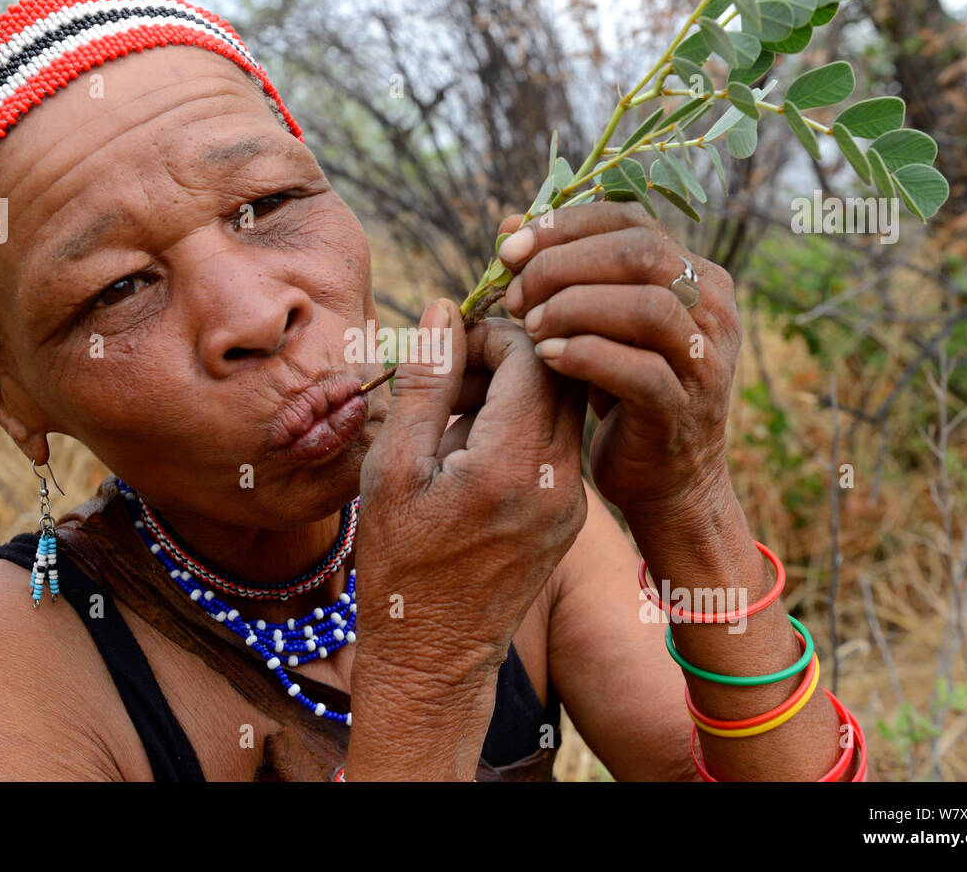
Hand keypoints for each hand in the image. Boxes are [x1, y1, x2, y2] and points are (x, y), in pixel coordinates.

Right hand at [347, 297, 588, 778]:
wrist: (434, 656)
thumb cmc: (399, 565)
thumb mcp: (393, 469)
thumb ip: (425, 385)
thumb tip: (443, 311)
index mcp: (512, 464)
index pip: (532, 355)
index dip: (490, 332)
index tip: (448, 344)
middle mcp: (560, 479)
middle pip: (560, 374)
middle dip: (507, 353)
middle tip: (452, 369)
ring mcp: (573, 499)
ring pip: (563, 405)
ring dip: (514, 388)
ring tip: (454, 409)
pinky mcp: (571, 514)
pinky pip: (559, 442)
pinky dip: (520, 424)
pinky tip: (471, 447)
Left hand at [496, 202, 741, 522]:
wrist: (667, 479)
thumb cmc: (622, 391)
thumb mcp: (596, 323)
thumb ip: (562, 273)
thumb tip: (507, 225)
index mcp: (696, 274)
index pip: (630, 220)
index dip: (563, 227)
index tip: (508, 249)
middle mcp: (712, 308)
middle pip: (639, 253)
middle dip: (562, 265)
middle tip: (516, 295)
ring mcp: (704, 359)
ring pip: (646, 307)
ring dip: (574, 307)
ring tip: (530, 327)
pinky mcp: (684, 408)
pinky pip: (639, 371)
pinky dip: (584, 355)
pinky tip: (546, 357)